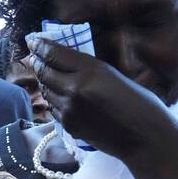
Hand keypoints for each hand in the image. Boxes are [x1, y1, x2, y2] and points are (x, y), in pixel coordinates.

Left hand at [26, 36, 177, 163]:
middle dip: (37, 62)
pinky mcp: (69, 126)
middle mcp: (74, 89)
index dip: (39, 45)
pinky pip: (54, 108)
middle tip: (35, 56)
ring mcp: (69, 110)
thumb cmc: (141, 104)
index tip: (32, 40)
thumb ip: (90, 69)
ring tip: (46, 74)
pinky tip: (58, 96)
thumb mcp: (116, 75)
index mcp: (90, 70)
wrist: (145, 138)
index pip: (54, 54)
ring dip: (44, 81)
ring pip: (46, 91)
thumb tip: (69, 62)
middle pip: (44, 71)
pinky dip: (53, 99)